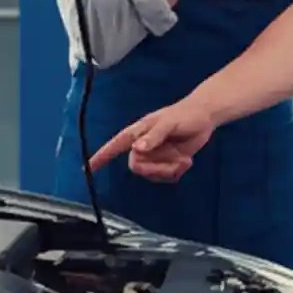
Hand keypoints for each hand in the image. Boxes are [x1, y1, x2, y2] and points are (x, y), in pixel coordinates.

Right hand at [89, 99, 216, 181]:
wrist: (205, 117)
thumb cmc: (184, 115)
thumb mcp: (169, 122)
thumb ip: (154, 136)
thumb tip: (136, 149)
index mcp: (138, 132)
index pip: (115, 145)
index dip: (101, 157)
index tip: (87, 169)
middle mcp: (143, 145)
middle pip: (137, 166)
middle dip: (157, 168)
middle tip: (177, 162)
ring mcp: (155, 156)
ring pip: (151, 174)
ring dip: (169, 170)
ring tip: (184, 159)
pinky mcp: (167, 163)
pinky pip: (164, 177)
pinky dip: (175, 173)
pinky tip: (186, 162)